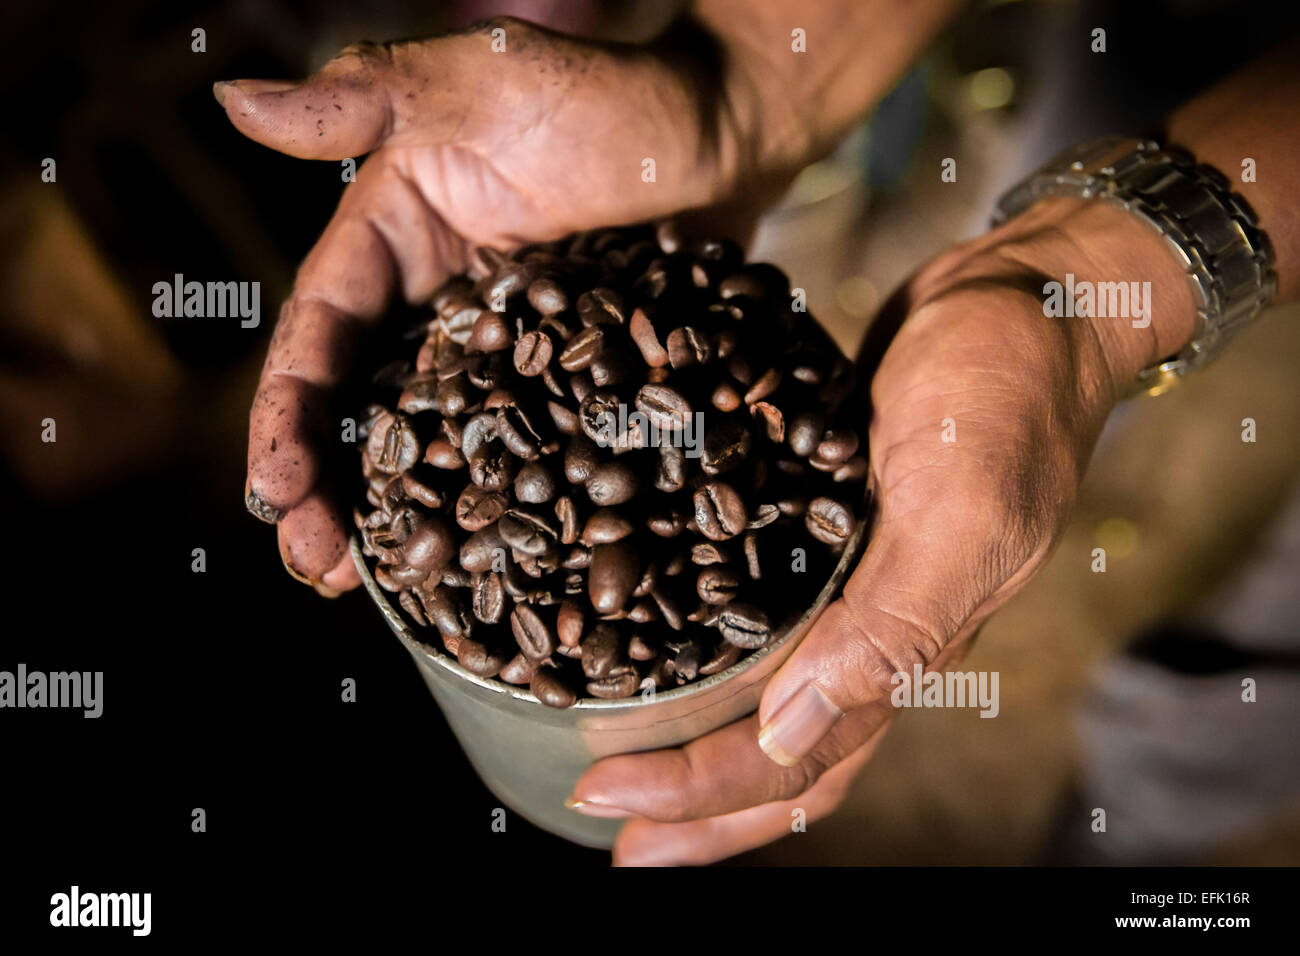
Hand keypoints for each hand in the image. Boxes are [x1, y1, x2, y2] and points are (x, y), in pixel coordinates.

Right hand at [219, 16, 786, 592]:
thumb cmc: (604, 96)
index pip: (317, 338)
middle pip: (360, 408)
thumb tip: (232, 100)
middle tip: (316, 569)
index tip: (275, 490)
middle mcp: (430, 306)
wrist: (721, 136)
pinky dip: (493, 507)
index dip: (287, 417)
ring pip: (430, 444)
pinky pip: (516, 451)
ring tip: (378, 593)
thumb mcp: (473, 84)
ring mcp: (497, 352)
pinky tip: (486, 568)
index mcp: (388, 240)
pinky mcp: (559, 383)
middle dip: (327, 491)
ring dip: (400, 517)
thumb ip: (362, 97)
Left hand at [569, 197, 1197, 864]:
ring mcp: (848, 581)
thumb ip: (893, 622)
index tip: (606, 800)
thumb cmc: (1005, 391)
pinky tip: (655, 635)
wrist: (1024, 296)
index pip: (798, 756)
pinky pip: (761, 608)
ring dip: (700, 742)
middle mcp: (872, 629)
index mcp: (905, 640)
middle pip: (781, 754)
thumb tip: (794, 729)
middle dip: (695, 806)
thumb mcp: (961, 504)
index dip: (703, 793)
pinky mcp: (823, 524)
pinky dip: (708, 643)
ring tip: (626, 767)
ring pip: (771, 694)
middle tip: (606, 824)